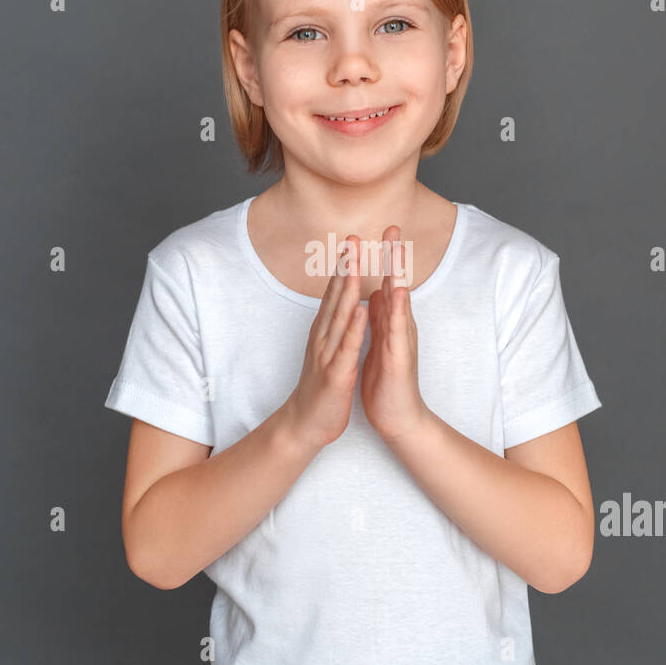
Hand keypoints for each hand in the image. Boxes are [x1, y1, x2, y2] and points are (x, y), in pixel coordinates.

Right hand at [283, 235, 366, 449]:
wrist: (304, 424)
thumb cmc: (319, 388)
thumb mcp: (326, 352)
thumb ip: (333, 329)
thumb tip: (339, 308)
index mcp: (324, 333)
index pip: (333, 295)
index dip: (342, 268)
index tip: (351, 243)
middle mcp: (323, 338)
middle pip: (334, 298)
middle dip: (344, 268)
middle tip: (352, 239)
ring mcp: (327, 354)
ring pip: (338, 317)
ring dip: (346, 289)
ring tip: (355, 264)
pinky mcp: (335, 373)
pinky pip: (346, 348)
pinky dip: (353, 328)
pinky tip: (360, 310)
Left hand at [361, 225, 430, 443]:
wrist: (397, 417)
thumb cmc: (387, 381)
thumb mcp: (380, 341)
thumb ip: (381, 317)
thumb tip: (377, 293)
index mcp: (390, 322)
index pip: (388, 282)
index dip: (386, 257)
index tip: (384, 230)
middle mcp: (399, 327)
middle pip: (398, 283)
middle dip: (396, 256)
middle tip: (394, 226)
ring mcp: (402, 340)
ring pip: (401, 302)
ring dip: (399, 275)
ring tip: (398, 250)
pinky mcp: (400, 357)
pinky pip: (398, 330)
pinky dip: (398, 310)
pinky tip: (397, 292)